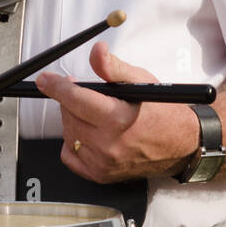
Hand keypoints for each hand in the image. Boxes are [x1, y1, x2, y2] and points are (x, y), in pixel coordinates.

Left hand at [35, 42, 196, 183]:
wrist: (180, 145)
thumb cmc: (162, 112)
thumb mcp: (141, 82)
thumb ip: (114, 67)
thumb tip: (96, 51)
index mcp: (117, 118)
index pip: (75, 99)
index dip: (56, 87)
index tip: (45, 80)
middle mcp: (108, 144)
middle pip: (69, 115)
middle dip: (71, 101)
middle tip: (86, 95)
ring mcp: (103, 162)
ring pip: (68, 134)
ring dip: (74, 121)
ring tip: (94, 116)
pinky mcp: (100, 175)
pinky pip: (69, 156)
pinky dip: (73, 142)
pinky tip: (89, 134)